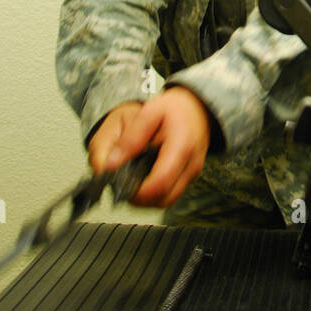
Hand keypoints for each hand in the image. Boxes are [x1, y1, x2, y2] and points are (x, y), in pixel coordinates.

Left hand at [89, 89, 211, 207]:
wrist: (198, 108)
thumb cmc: (175, 109)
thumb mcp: (149, 112)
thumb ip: (130, 138)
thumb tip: (112, 164)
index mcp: (181, 148)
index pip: (160, 183)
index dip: (138, 191)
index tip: (121, 184)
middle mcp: (190, 166)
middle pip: (163, 199)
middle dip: (139, 198)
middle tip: (122, 183)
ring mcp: (191, 175)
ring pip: (166, 201)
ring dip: (146, 199)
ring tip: (131, 181)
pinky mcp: (189, 179)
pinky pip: (170, 195)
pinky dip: (154, 194)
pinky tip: (144, 180)